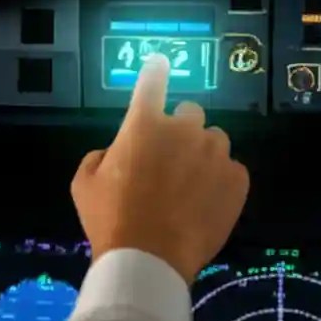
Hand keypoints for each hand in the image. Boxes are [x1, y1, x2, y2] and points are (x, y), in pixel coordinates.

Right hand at [71, 53, 248, 282]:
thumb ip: (99, 157)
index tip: (160, 61)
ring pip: (214, 141)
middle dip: (182, 129)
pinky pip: (232, 170)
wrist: (149, 259)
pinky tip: (206, 203)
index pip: (152, 80)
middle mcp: (183, 129)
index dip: (156, 70)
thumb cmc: (110, 219)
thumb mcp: (84, 184)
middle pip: (191, 112)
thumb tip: (113, 152)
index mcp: (143, 124)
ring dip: (203, 155)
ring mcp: (214, 153)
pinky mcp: (237, 180)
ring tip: (191, 186)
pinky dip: (221, 182)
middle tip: (171, 159)